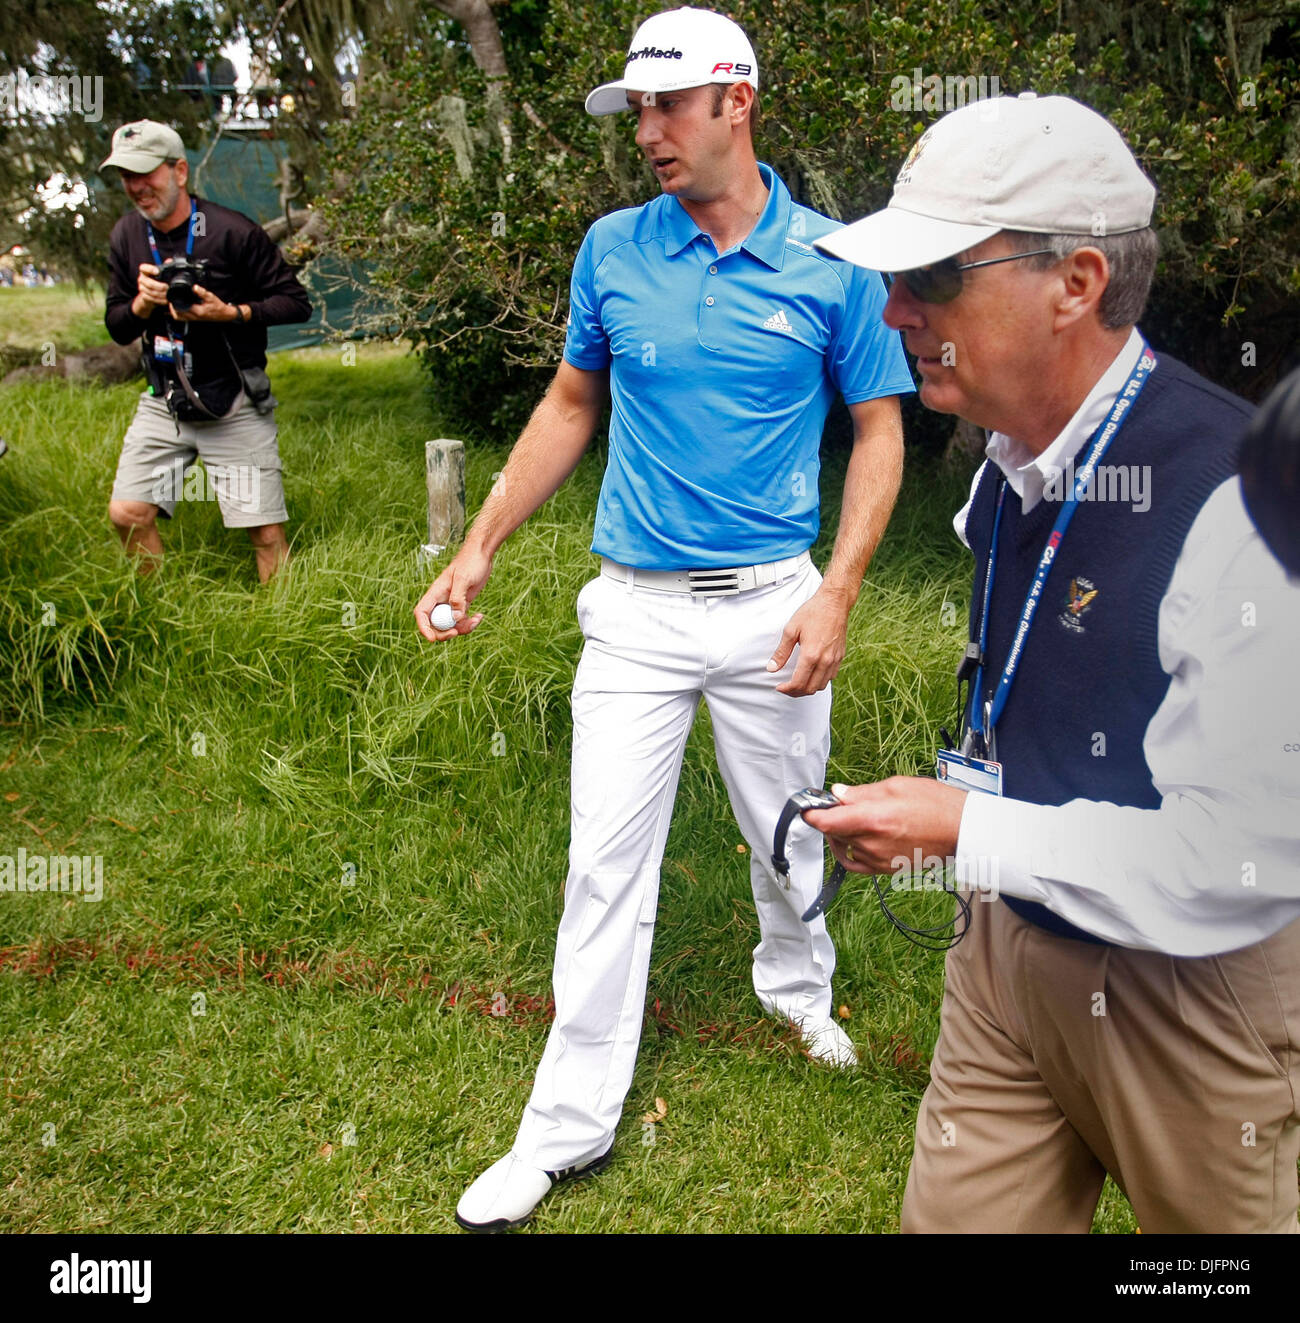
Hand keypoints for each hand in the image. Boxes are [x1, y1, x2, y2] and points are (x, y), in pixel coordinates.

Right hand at [132, 263, 168, 316]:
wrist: (151, 295)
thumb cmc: (157, 281)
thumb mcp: (161, 274)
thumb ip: (164, 267)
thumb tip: (170, 260)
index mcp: (145, 271)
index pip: (143, 268)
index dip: (150, 269)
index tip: (157, 271)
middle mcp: (141, 279)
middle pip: (149, 283)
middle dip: (160, 286)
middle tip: (168, 287)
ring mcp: (141, 288)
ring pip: (151, 292)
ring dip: (162, 294)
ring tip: (169, 294)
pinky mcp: (144, 296)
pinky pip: (152, 298)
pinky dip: (160, 300)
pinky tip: (166, 300)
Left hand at [169, 285, 239, 322]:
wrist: (223, 314)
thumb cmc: (218, 306)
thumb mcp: (211, 297)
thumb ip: (202, 292)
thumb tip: (194, 287)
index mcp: (198, 311)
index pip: (181, 309)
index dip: (174, 303)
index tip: (171, 297)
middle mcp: (195, 317)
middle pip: (177, 315)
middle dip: (171, 308)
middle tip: (169, 300)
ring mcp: (194, 319)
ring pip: (179, 318)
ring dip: (173, 312)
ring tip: (171, 304)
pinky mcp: (194, 319)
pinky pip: (182, 318)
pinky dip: (177, 314)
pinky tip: (176, 309)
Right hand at [414, 543, 491, 641]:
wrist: (482, 555)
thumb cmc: (471, 562)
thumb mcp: (464, 579)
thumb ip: (458, 598)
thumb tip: (455, 619)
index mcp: (435, 592)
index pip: (421, 612)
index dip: (424, 627)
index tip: (432, 639)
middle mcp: (441, 600)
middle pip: (434, 624)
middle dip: (444, 633)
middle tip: (457, 633)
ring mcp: (451, 604)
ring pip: (450, 625)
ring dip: (462, 629)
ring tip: (476, 620)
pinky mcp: (462, 605)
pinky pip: (461, 621)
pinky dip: (470, 623)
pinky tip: (479, 616)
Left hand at [766, 583, 851, 695]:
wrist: (834, 603)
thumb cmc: (813, 613)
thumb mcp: (791, 630)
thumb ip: (781, 652)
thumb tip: (772, 668)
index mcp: (811, 655)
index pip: (798, 683)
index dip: (787, 689)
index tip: (779, 687)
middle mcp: (825, 661)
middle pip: (810, 689)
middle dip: (796, 692)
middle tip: (786, 688)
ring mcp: (834, 660)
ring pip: (821, 685)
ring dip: (808, 688)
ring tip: (797, 683)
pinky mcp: (840, 656)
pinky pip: (831, 676)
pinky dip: (820, 681)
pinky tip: (811, 674)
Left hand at [801, 776, 967, 872]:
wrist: (961, 830)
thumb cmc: (935, 805)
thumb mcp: (895, 786)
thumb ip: (862, 793)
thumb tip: (838, 794)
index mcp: (871, 819)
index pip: (825, 822)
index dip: (812, 813)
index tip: (808, 807)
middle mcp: (870, 843)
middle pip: (833, 832)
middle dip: (832, 818)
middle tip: (843, 804)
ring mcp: (877, 860)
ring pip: (844, 846)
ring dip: (843, 833)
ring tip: (859, 818)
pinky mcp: (884, 870)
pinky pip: (855, 863)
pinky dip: (849, 851)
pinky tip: (856, 840)